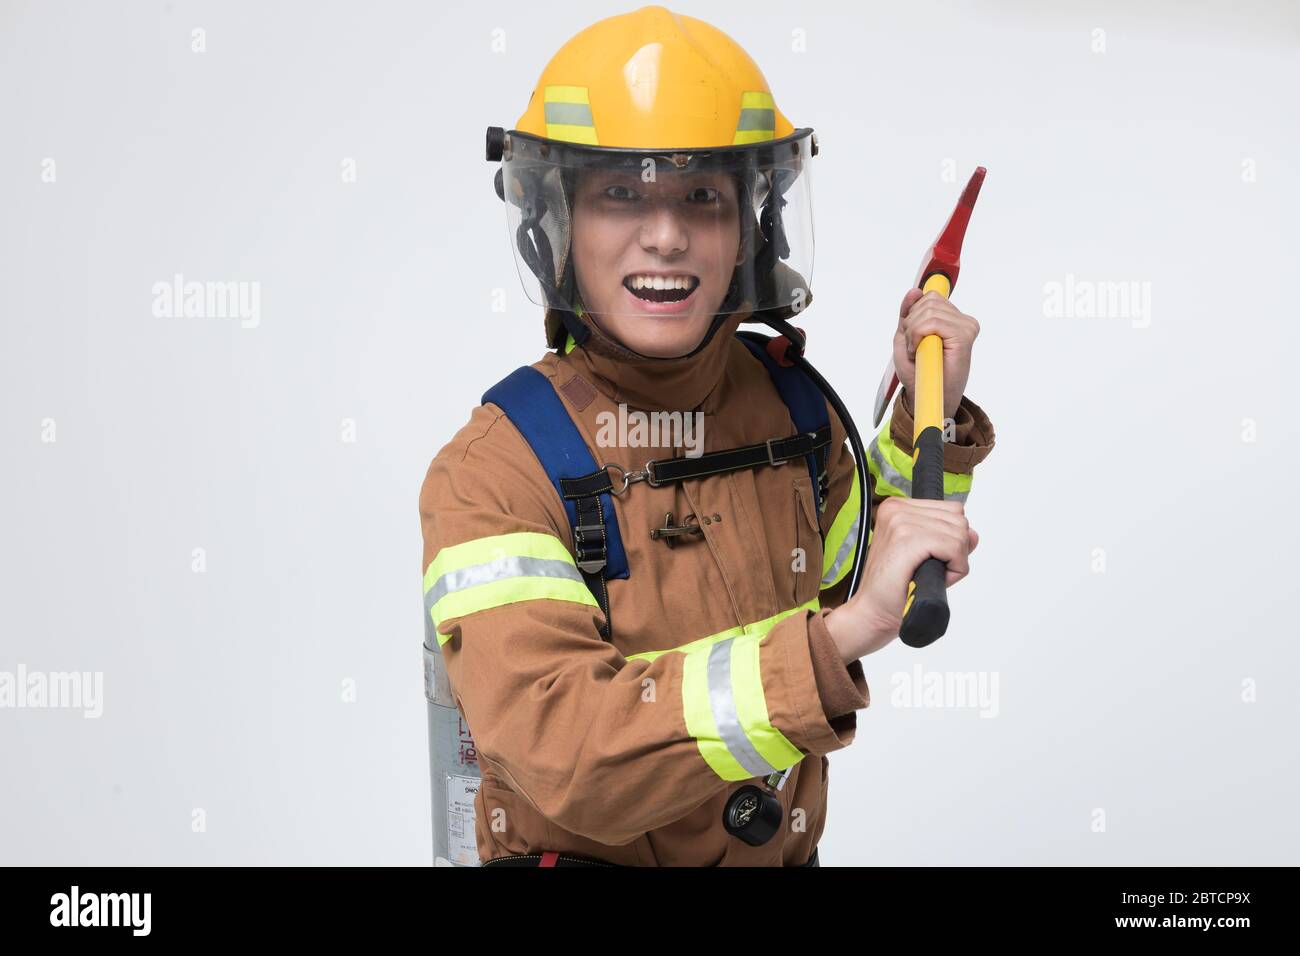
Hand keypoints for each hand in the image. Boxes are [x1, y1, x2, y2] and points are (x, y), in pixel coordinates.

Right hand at [823, 497, 977, 661]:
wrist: (872, 612)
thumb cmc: (894, 588)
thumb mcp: (924, 555)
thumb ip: (949, 539)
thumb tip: (974, 534)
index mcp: (897, 507)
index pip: (951, 510)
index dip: (951, 539)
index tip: (929, 558)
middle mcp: (897, 509)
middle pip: (958, 520)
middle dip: (955, 550)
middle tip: (929, 569)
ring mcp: (901, 522)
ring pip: (959, 534)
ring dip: (954, 561)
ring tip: (928, 574)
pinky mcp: (908, 539)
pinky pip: (954, 547)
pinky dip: (955, 568)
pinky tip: (934, 577)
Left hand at [894, 289, 979, 421]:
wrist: (927, 395)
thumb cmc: (919, 371)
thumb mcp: (906, 336)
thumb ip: (909, 313)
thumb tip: (915, 291)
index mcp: (952, 318)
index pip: (929, 297)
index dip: (913, 311)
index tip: (910, 333)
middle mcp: (963, 320)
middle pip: (928, 301)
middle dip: (910, 324)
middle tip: (913, 347)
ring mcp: (966, 327)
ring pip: (928, 311)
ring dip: (913, 332)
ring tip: (917, 351)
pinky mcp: (964, 336)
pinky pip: (932, 322)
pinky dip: (917, 336)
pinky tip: (920, 352)